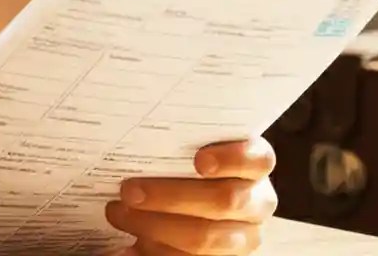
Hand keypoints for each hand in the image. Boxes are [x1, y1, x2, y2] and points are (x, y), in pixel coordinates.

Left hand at [106, 139, 277, 254]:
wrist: (188, 203)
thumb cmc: (183, 167)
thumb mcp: (186, 149)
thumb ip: (177, 143)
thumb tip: (141, 133)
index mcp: (254, 167)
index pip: (258, 159)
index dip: (232, 159)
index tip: (199, 161)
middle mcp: (256, 202)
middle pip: (225, 200)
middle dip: (171, 196)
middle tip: (129, 191)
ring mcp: (242, 238)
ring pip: (204, 238)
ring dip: (155, 227)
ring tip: (119, 214)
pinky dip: (152, 254)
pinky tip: (128, 247)